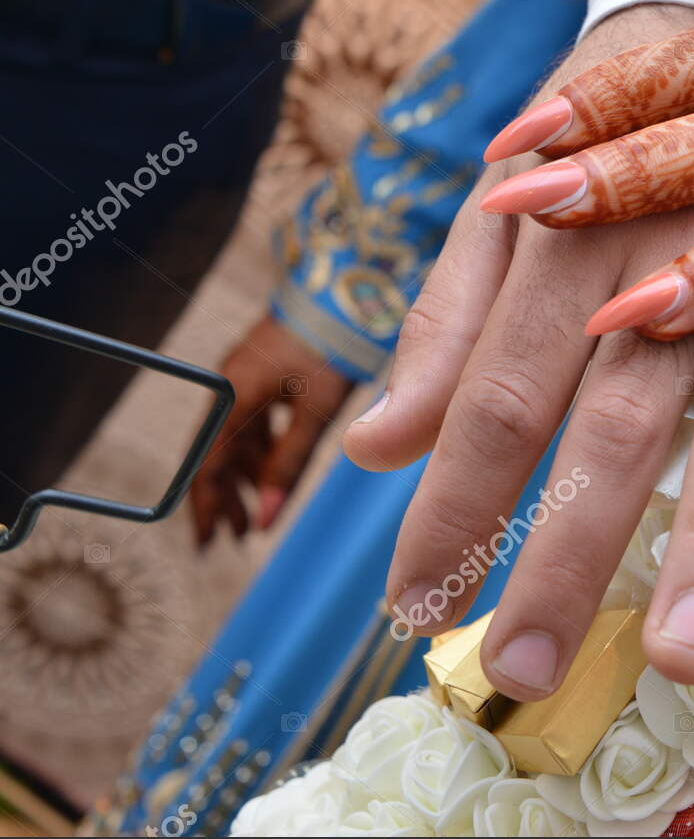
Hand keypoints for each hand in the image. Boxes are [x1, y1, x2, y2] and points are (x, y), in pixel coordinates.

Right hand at [190, 314, 353, 544]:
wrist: (343, 295)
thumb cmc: (330, 351)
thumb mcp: (313, 413)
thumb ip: (289, 464)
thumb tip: (266, 518)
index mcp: (232, 396)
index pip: (207, 463)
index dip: (206, 505)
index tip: (206, 543)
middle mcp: (229, 386)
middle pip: (217, 454)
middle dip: (226, 497)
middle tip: (236, 537)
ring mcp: (244, 379)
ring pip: (236, 439)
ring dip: (245, 477)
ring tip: (257, 514)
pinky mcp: (263, 374)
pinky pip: (252, 422)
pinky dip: (261, 451)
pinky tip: (272, 472)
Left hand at [344, 4, 693, 693]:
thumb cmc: (613, 137)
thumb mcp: (512, 215)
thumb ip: (449, 325)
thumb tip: (372, 448)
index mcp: (578, 229)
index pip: (503, 387)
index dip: (455, 500)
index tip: (413, 611)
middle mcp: (676, 238)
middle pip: (618, 411)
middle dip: (569, 547)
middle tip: (528, 675)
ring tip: (692, 654)